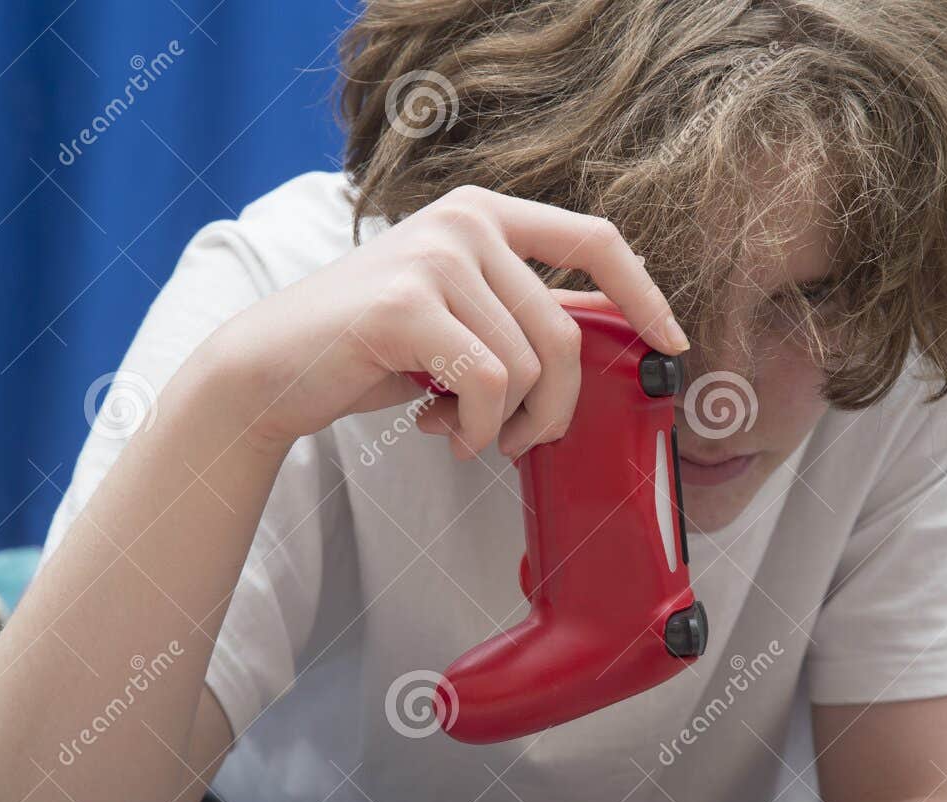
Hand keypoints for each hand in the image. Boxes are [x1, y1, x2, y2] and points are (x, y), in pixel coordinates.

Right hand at [202, 184, 688, 458]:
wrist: (274, 367)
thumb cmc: (372, 350)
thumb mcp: (457, 317)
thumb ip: (520, 316)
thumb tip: (611, 343)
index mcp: (484, 213)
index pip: (595, 240)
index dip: (646, 294)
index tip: (673, 343)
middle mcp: (465, 221)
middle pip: (564, 335)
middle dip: (555, 409)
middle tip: (523, 442)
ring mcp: (435, 256)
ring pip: (528, 368)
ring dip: (505, 425)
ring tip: (463, 431)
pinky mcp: (407, 304)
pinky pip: (488, 386)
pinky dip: (475, 428)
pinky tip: (440, 430)